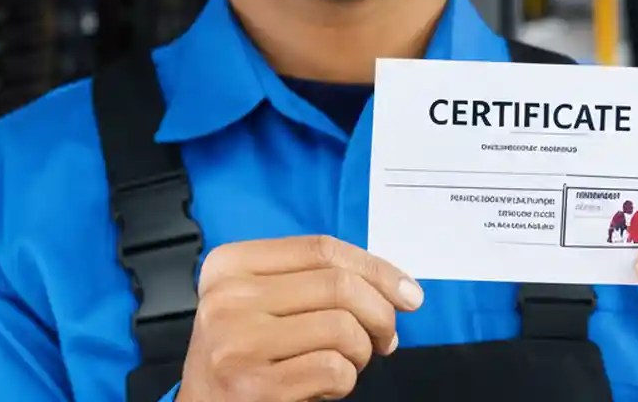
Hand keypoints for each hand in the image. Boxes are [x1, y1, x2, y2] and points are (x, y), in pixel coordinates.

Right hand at [176, 235, 423, 401]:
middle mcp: (228, 299)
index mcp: (230, 265)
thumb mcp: (258, 302)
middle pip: (339, 286)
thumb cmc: (242, 354)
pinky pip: (334, 370)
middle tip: (384, 338)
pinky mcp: (257, 387)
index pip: (321, 249)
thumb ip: (311, 281)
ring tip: (346, 364)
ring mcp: (240, 343)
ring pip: (343, 328)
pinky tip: (325, 387)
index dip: (377, 268)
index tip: (408, 292)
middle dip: (380, 314)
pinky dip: (345, 381)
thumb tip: (397, 288)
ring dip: (361, 352)